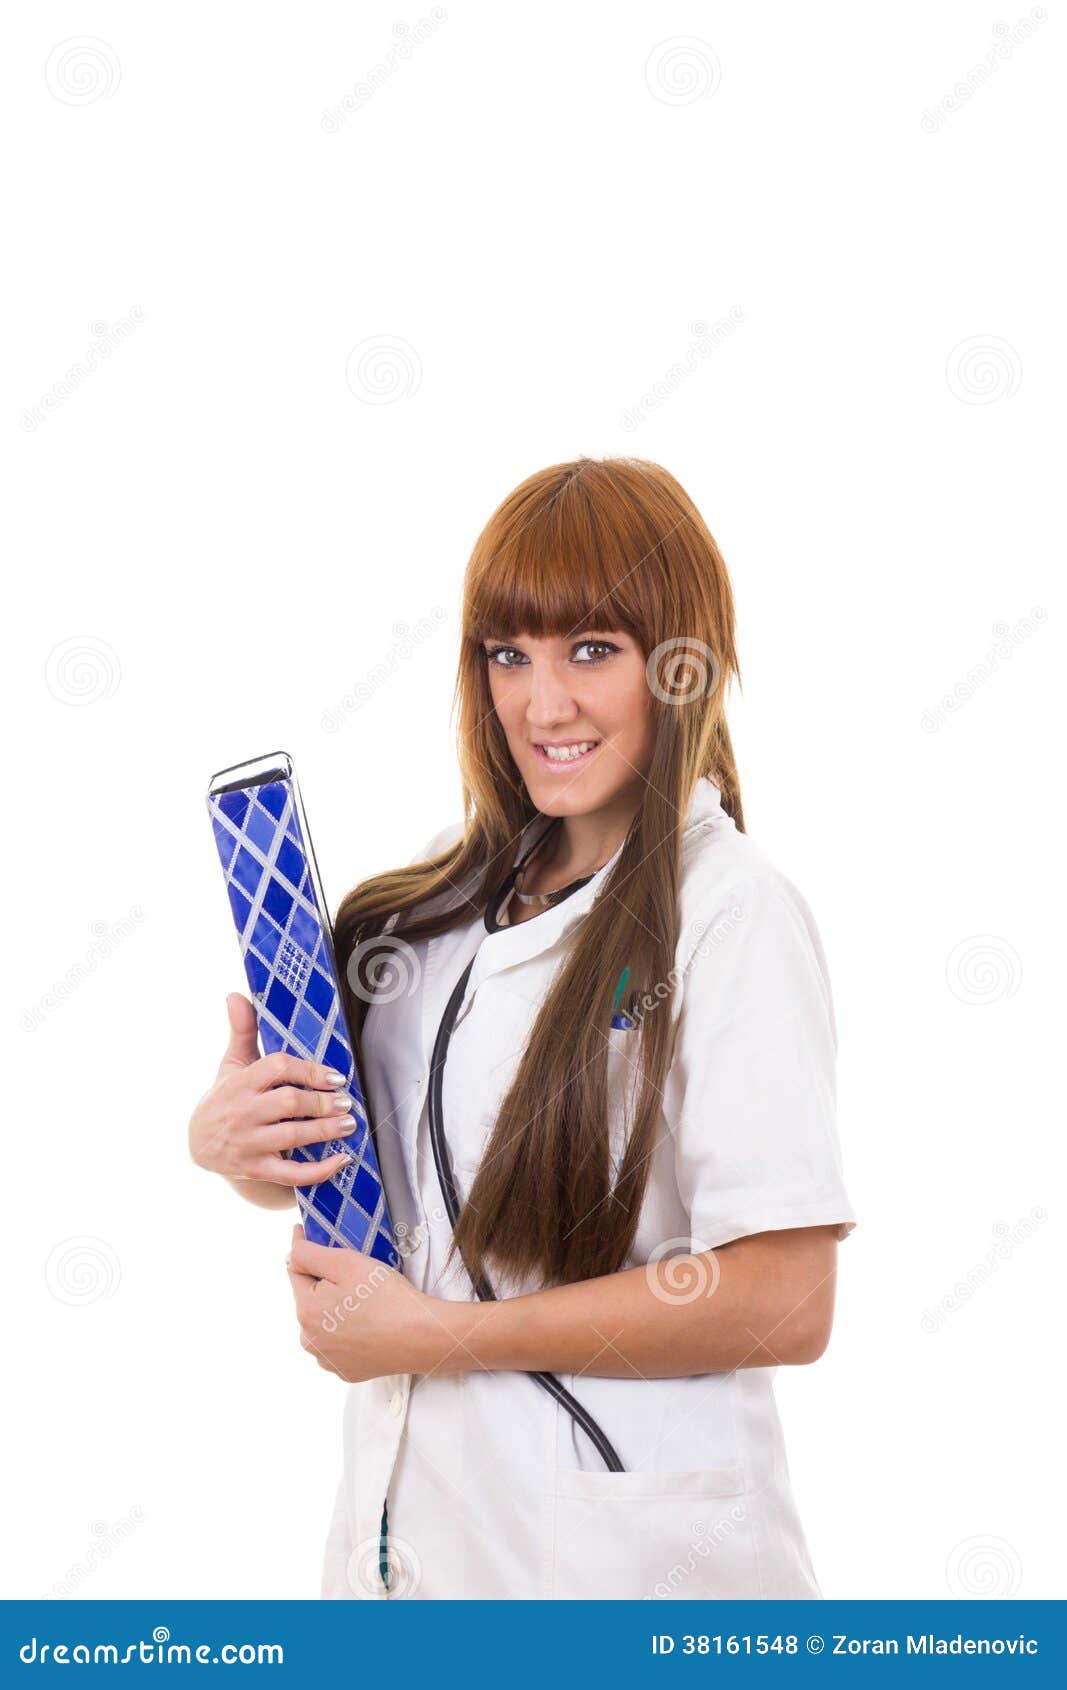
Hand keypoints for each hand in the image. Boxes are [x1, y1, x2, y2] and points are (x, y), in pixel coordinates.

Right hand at [188, 993, 358, 1195]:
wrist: (198, 1145)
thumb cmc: (225, 1098)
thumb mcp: (231, 1064)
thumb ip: (242, 1031)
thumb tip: (236, 994)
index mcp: (240, 1082)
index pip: (278, 1068)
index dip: (310, 1070)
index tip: (336, 1076)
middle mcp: (242, 1113)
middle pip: (288, 1103)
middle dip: (322, 1102)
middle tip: (347, 1101)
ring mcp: (248, 1144)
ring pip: (292, 1137)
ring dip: (325, 1131)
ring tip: (350, 1124)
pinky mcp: (255, 1169)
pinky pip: (290, 1174)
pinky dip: (318, 1171)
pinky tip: (341, 1160)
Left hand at [286, 1225, 446, 1381]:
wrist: (421, 1337)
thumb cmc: (388, 1298)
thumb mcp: (346, 1263)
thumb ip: (309, 1254)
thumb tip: (292, 1246)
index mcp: (305, 1311)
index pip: (296, 1271)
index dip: (311, 1253)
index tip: (327, 1242)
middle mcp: (310, 1340)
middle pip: (310, 1298)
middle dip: (327, 1284)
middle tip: (357, 1277)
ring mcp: (328, 1359)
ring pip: (324, 1322)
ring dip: (336, 1308)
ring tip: (366, 1301)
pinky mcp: (346, 1371)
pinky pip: (339, 1343)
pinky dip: (348, 1331)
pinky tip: (370, 1323)